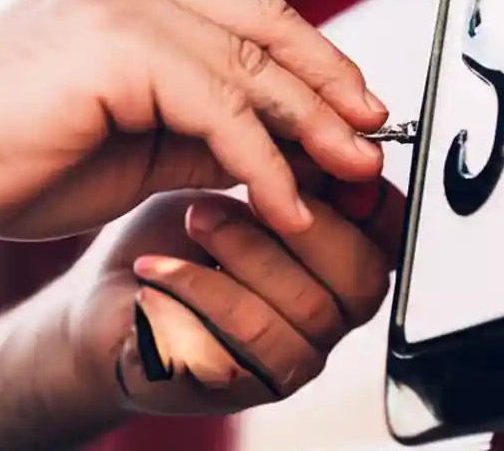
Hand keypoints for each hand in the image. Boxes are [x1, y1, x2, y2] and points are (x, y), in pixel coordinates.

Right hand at [0, 0, 387, 240]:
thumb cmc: (7, 156)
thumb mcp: (135, 148)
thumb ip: (207, 137)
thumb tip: (283, 154)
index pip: (252, 17)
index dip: (313, 60)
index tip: (356, 107)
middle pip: (267, 31)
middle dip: (332, 89)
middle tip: (376, 136)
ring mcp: (125, 6)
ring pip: (253, 68)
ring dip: (314, 126)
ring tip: (355, 170)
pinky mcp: (118, 45)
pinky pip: (221, 108)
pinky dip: (265, 159)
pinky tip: (290, 202)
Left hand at [60, 174, 404, 415]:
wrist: (110, 295)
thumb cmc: (179, 238)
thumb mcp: (240, 175)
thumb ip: (293, 159)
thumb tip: (331, 117)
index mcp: (343, 262)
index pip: (393, 236)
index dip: (367, 196)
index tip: (323, 154)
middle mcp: (330, 315)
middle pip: (365, 275)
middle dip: (303, 222)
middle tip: (239, 185)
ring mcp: (291, 357)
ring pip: (307, 308)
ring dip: (246, 251)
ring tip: (195, 216)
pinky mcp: (241, 386)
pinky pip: (244, 342)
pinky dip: (199, 291)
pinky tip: (159, 269)